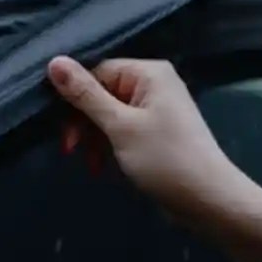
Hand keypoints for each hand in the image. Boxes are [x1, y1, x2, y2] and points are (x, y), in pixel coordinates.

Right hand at [50, 57, 243, 227]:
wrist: (208, 199)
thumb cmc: (165, 159)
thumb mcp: (120, 126)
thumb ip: (85, 95)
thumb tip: (54, 61)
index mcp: (148, 73)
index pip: (96, 71)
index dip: (73, 97)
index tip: (59, 128)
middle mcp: (152, 84)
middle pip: (100, 93)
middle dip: (82, 122)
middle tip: (70, 150)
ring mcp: (155, 108)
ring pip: (107, 114)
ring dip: (93, 138)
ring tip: (90, 164)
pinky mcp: (155, 131)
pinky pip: (121, 129)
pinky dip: (108, 146)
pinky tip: (101, 167)